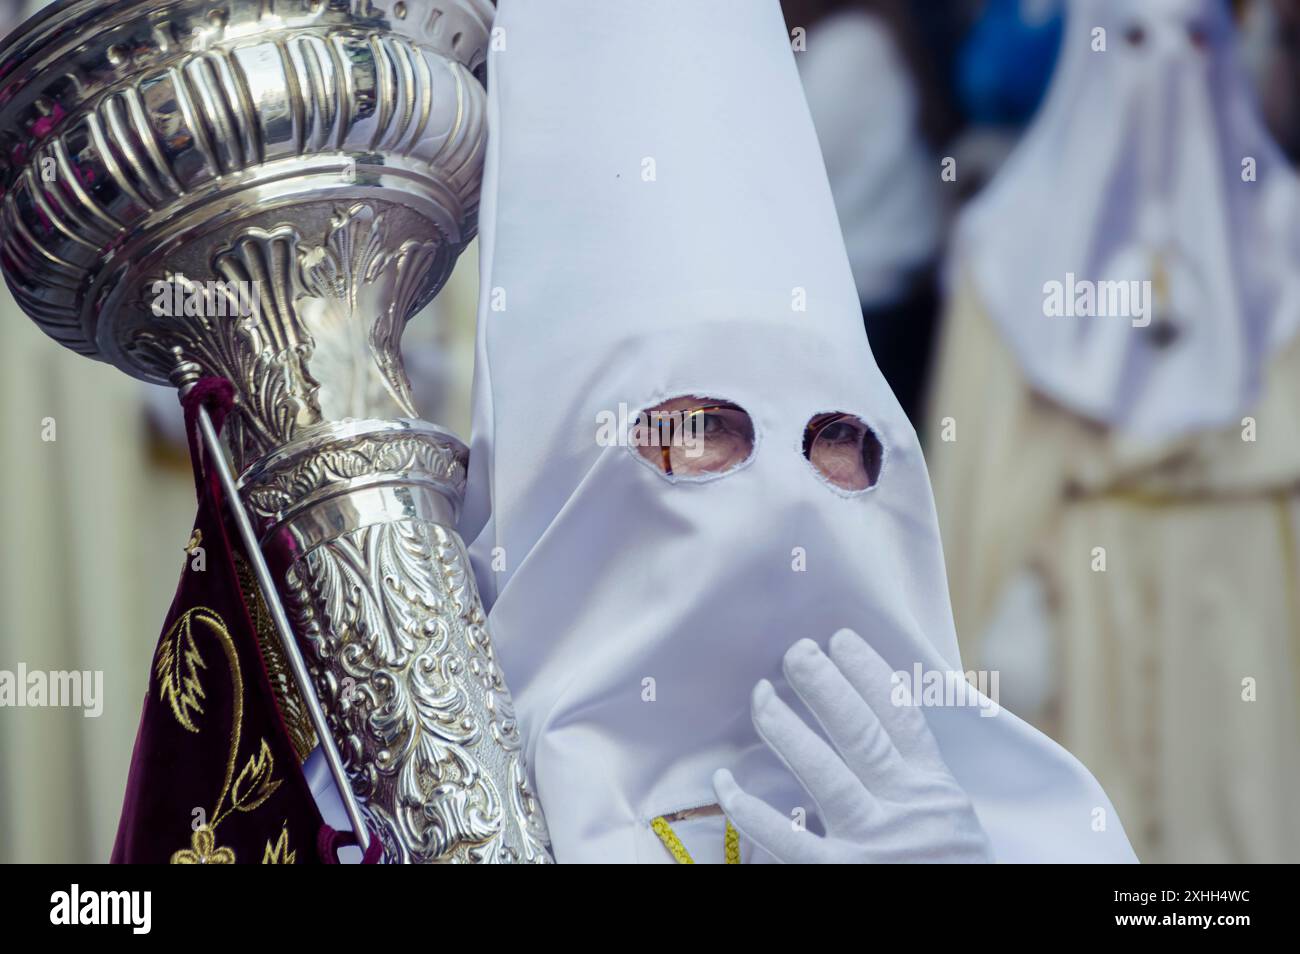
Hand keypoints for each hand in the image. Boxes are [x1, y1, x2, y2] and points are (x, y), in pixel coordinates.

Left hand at [713, 628, 992, 862]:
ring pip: (822, 771)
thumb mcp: (952, 823)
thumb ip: (917, 782)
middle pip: (860, 731)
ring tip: (760, 694)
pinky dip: (750, 810)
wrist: (976, 930)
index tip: (840, 639)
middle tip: (795, 650)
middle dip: (825, 685)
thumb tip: (879, 731)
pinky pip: (786, 839)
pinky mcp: (842, 876)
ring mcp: (873, 842)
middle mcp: (906, 808)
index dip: (869, 673)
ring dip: (786, 727)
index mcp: (934, 789)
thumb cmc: (952, 872)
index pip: (901, 716)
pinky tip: (725, 784)